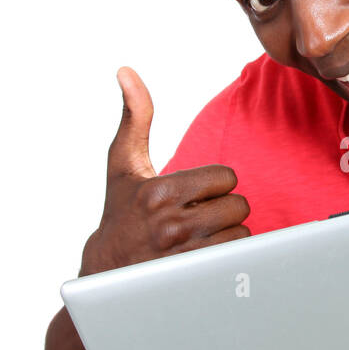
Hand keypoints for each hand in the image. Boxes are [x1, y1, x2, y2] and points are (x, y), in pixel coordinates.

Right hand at [80, 66, 250, 276]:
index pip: (226, 177)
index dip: (215, 184)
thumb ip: (134, 117)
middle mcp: (172, 224)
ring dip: (228, 234)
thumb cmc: (120, 213)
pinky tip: (206, 256)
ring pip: (242, 233)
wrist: (106, 275)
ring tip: (200, 238)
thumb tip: (126, 72)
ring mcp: (186, 255)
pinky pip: (239, 258)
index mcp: (160, 191)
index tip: (195, 194)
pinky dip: (230, 257)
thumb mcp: (123, 164)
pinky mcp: (197, 277)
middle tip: (199, 217)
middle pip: (239, 205)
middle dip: (223, 209)